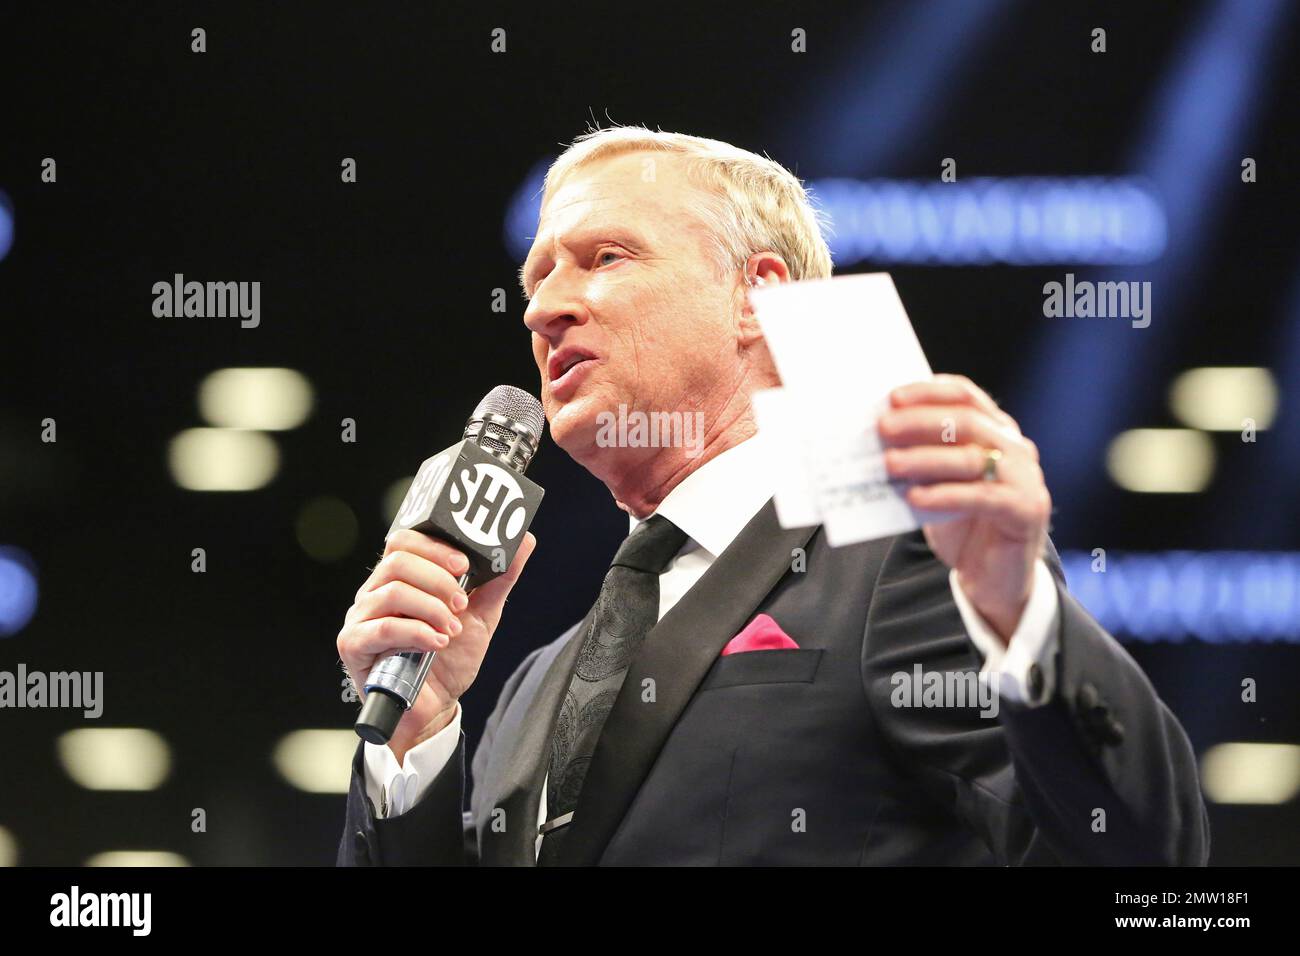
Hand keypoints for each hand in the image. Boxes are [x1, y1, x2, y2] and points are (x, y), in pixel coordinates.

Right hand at [337, 530, 536, 761]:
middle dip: (439, 580)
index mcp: (400, 577)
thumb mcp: (482, 614)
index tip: (464, 565)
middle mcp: (375, 592)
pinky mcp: (353, 646)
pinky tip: (437, 643)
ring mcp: (361, 618)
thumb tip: (524, 541)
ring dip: (432, 609)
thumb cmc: (451, 657)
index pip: (405, 541)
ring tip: (452, 630)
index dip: (435, 547)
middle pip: (398, 561)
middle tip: (462, 604)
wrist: (436, 706)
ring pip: (393, 593)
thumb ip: (499, 578)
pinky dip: (417, 633)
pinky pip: (383, 629)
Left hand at [879, 374, 1049, 642]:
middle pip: (967, 422)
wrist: (995, 581)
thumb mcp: (938, 485)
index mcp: (996, 432)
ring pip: (972, 459)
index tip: (893, 397)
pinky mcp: (1026, 510)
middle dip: (920, 422)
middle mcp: (1016, 449)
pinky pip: (981, 497)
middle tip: (883, 428)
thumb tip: (876, 440)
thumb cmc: (964, 527)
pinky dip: (945, 495)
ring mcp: (1025, 479)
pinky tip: (915, 498)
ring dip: (925, 458)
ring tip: (889, 464)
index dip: (930, 392)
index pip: (966, 396)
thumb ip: (921, 458)